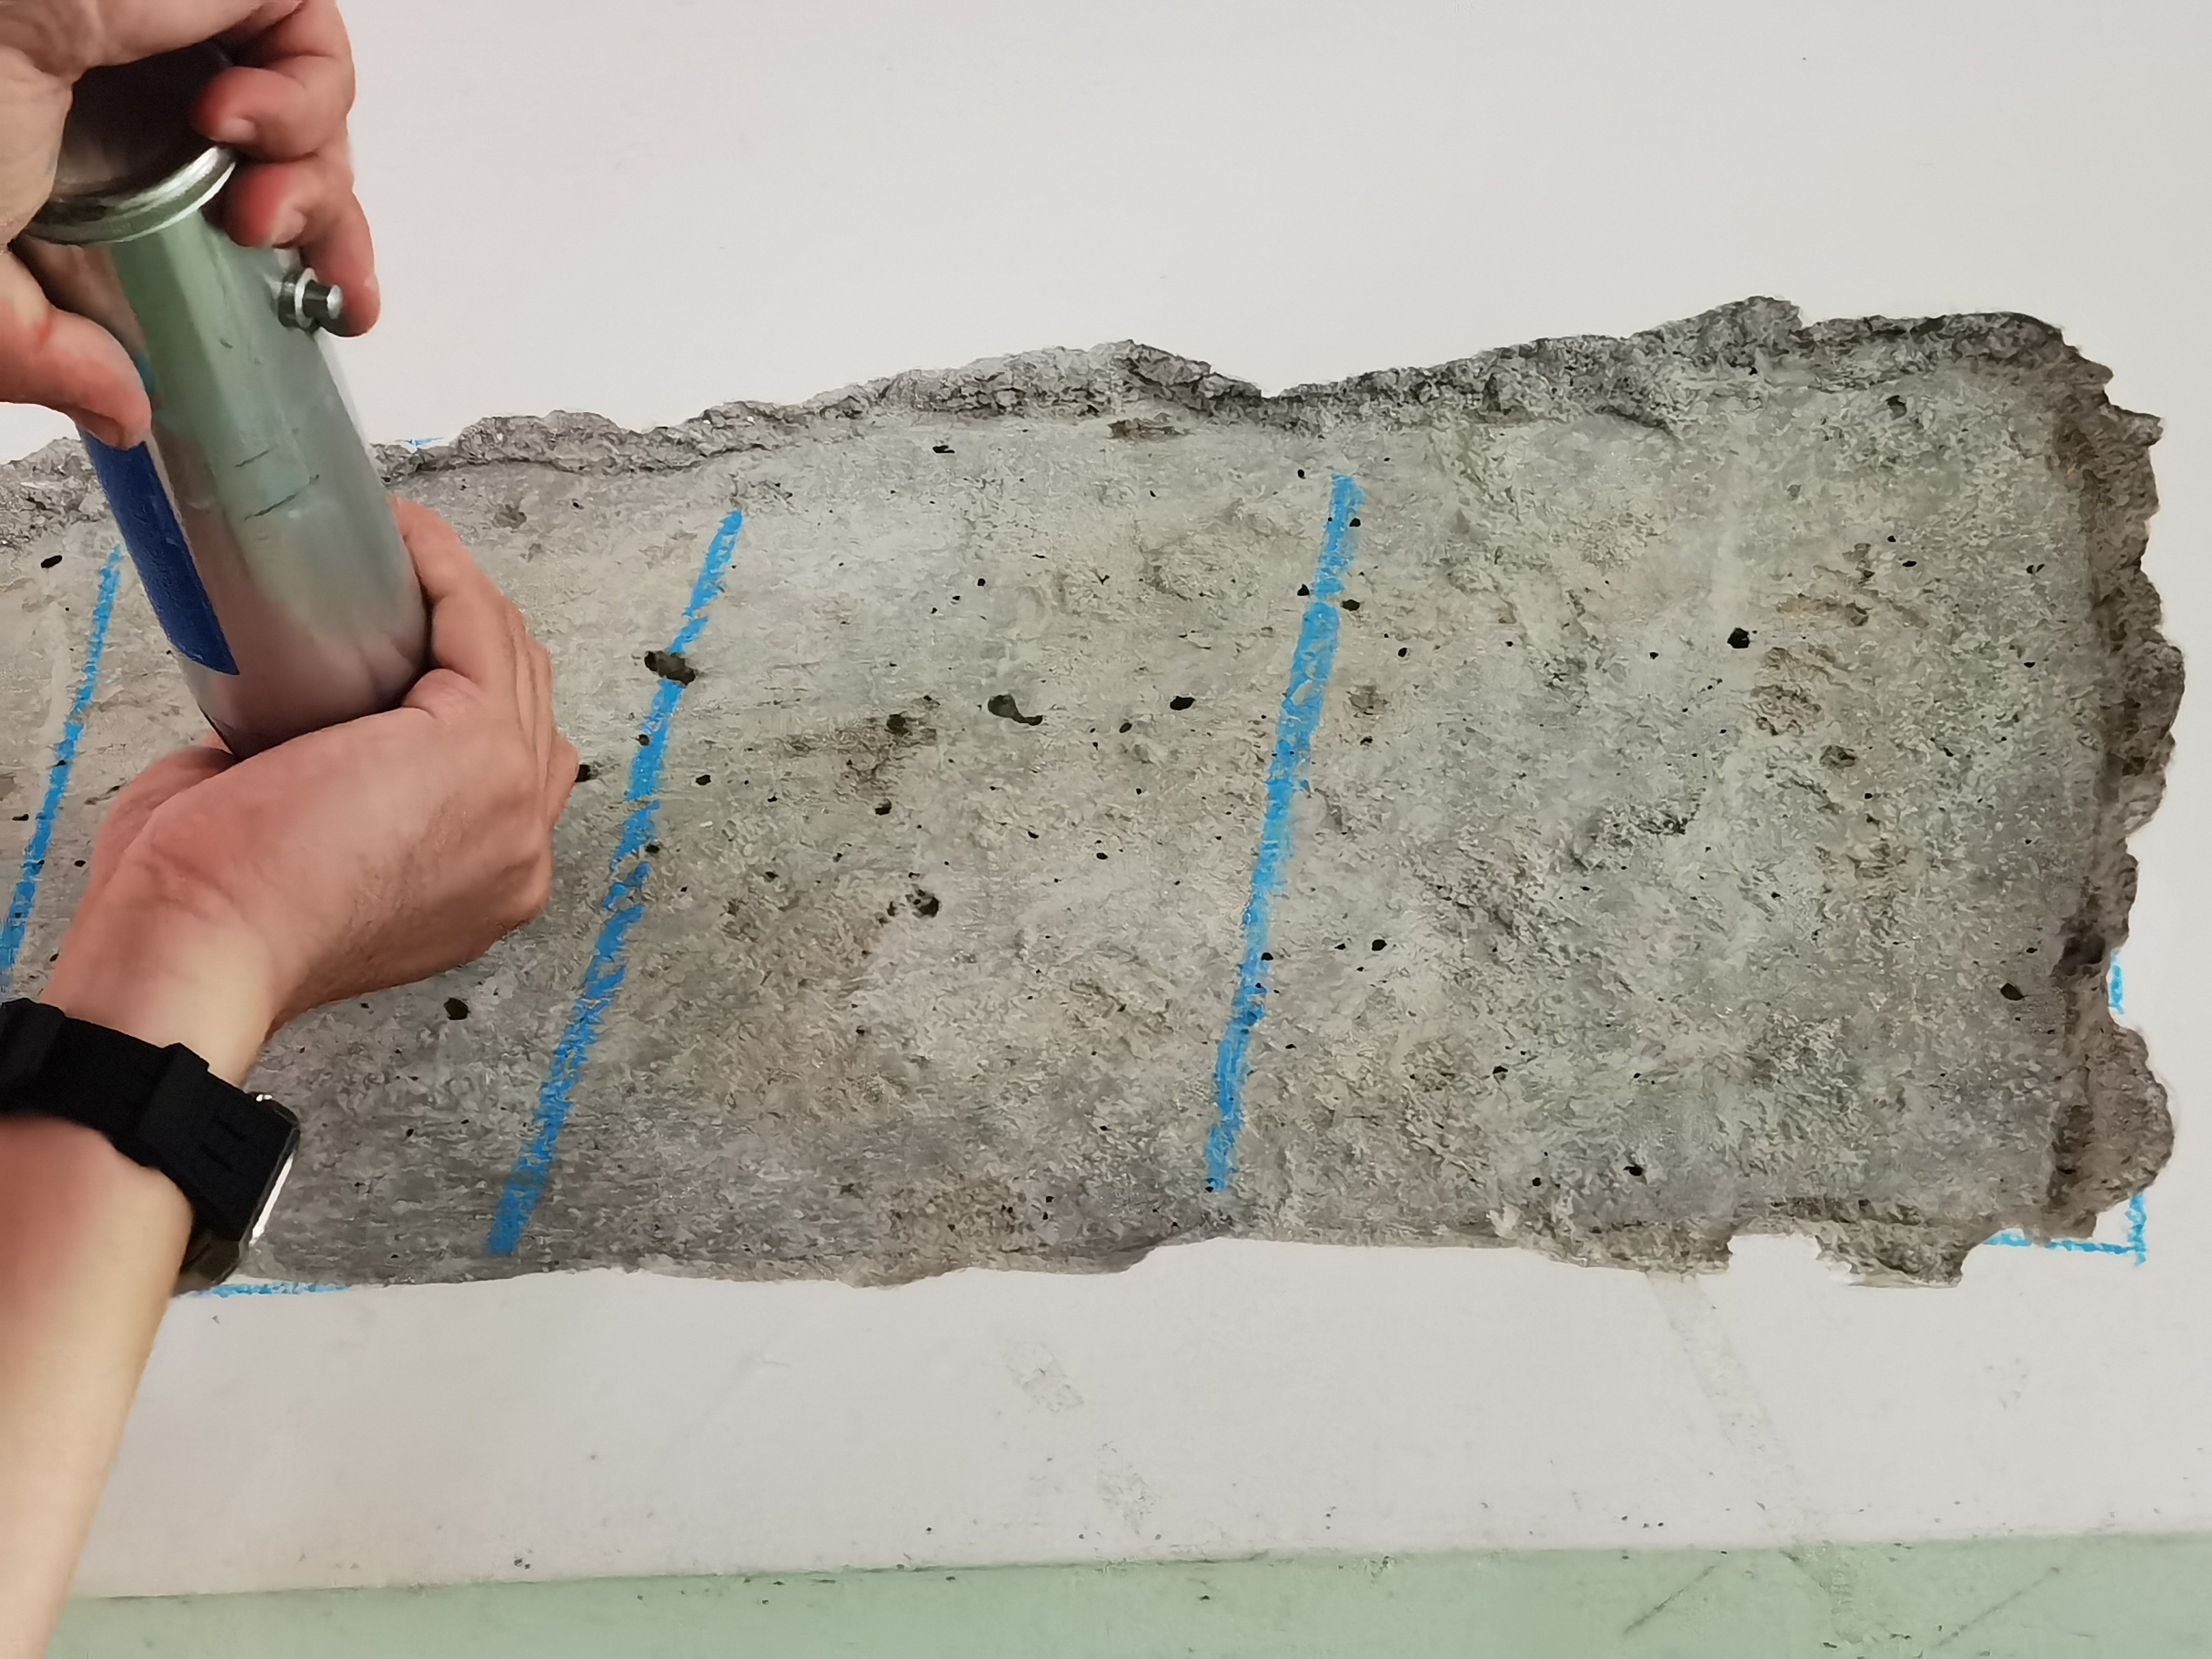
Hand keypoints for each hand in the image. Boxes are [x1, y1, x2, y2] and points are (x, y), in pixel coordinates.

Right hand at [0, 0, 376, 447]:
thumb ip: (42, 351)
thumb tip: (118, 415)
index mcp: (90, 144)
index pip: (226, 197)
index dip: (295, 259)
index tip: (331, 313)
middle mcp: (143, 85)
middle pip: (292, 165)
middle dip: (330, 238)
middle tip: (328, 287)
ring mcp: (188, 26)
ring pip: (315, 119)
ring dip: (311, 188)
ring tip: (249, 212)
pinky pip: (315, 49)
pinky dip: (301, 103)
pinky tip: (230, 119)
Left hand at [43, 500, 576, 1079]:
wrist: (200, 945)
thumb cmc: (214, 914)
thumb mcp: (305, 857)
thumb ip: (332, 801)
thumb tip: (289, 736)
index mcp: (486, 882)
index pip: (510, 758)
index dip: (460, 683)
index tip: (389, 629)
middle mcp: (520, 846)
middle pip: (526, 701)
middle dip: (468, 632)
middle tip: (387, 579)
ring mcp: (512, 796)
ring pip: (513, 657)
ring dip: (459, 593)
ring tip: (391, 549)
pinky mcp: (476, 743)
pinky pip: (478, 623)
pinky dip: (442, 569)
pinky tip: (400, 536)